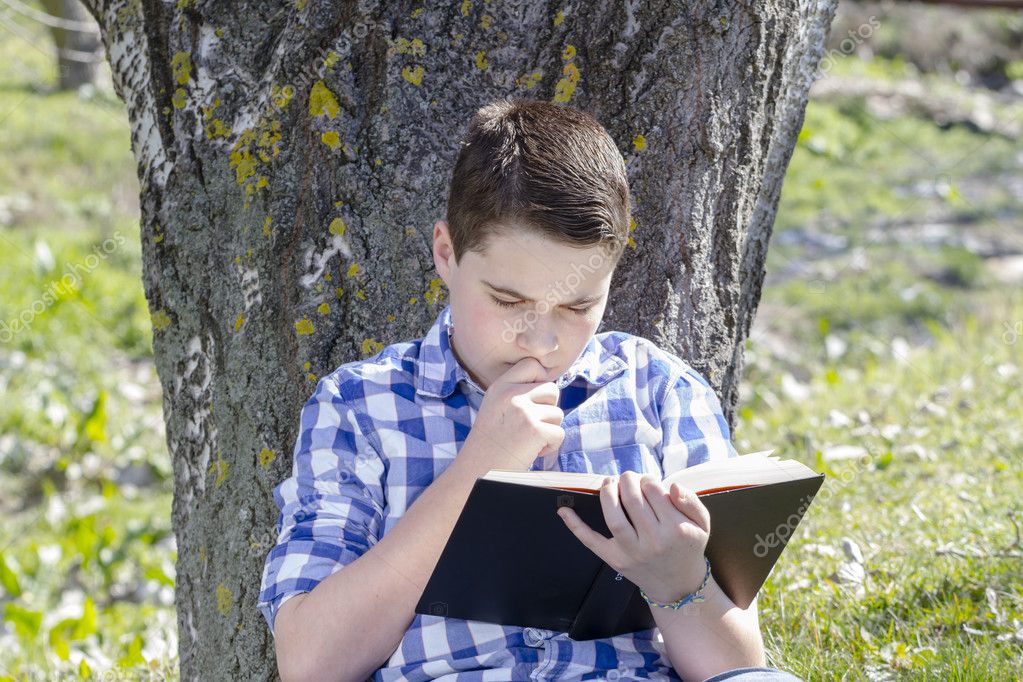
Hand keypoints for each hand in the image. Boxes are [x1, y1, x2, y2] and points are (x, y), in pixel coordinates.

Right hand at [462, 357, 563, 471]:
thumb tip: (550, 386)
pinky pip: (559, 433)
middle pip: (552, 389)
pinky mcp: (535, 431)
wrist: (477, 471)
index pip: (532, 364)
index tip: (534, 399)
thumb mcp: (495, 407)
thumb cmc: (489, 443)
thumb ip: (516, 393)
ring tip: (528, 440)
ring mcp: (523, 412)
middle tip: (531, 425)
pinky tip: (532, 451)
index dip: (540, 379)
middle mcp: (511, 395)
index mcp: (500, 386)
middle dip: (548, 408)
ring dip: (549, 429)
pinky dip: (551, 446)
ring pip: (558, 413)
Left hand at [557, 471, 710, 603]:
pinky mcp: (615, 560)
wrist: (679, 585)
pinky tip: (563, 510)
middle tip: (628, 478)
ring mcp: (632, 552)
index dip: (648, 479)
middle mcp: (654, 541)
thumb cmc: (688, 546)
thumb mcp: (702, 523)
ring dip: (608, 494)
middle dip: (628, 481)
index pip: (655, 490)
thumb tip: (671, 485)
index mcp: (676, 528)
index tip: (648, 482)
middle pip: (633, 499)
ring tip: (610, 483)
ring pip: (614, 516)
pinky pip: (592, 542)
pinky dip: (575, 526)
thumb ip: (691, 500)